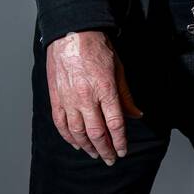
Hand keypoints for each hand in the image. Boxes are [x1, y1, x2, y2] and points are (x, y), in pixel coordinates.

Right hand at [46, 30, 143, 164]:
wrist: (72, 34)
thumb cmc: (98, 49)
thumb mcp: (119, 69)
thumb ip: (126, 95)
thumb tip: (137, 115)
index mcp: (105, 89)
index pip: (115, 124)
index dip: (119, 141)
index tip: (123, 151)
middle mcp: (86, 97)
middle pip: (97, 132)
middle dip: (105, 149)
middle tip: (110, 159)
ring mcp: (69, 99)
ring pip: (78, 132)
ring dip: (87, 146)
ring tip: (95, 154)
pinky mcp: (56, 97)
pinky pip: (61, 124)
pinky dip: (68, 137)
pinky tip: (76, 143)